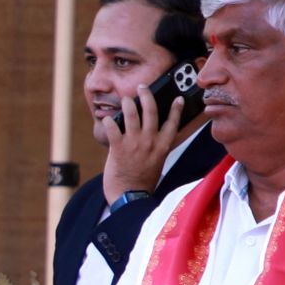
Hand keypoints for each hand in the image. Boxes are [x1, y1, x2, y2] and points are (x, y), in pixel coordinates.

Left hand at [102, 84, 197, 198]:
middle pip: (151, 111)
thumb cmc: (143, 182)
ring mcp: (134, 143)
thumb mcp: (157, 163)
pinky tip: (107, 118)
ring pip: (131, 114)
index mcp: (162, 146)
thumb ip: (156, 148)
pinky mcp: (118, 147)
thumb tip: (151, 135)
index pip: (173, 123)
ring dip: (127, 104)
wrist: (130, 197)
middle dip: (146, 95)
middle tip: (142, 87)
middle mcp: (150, 142)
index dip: (176, 109)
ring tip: (125, 100)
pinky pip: (112, 127)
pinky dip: (109, 121)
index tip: (178, 98)